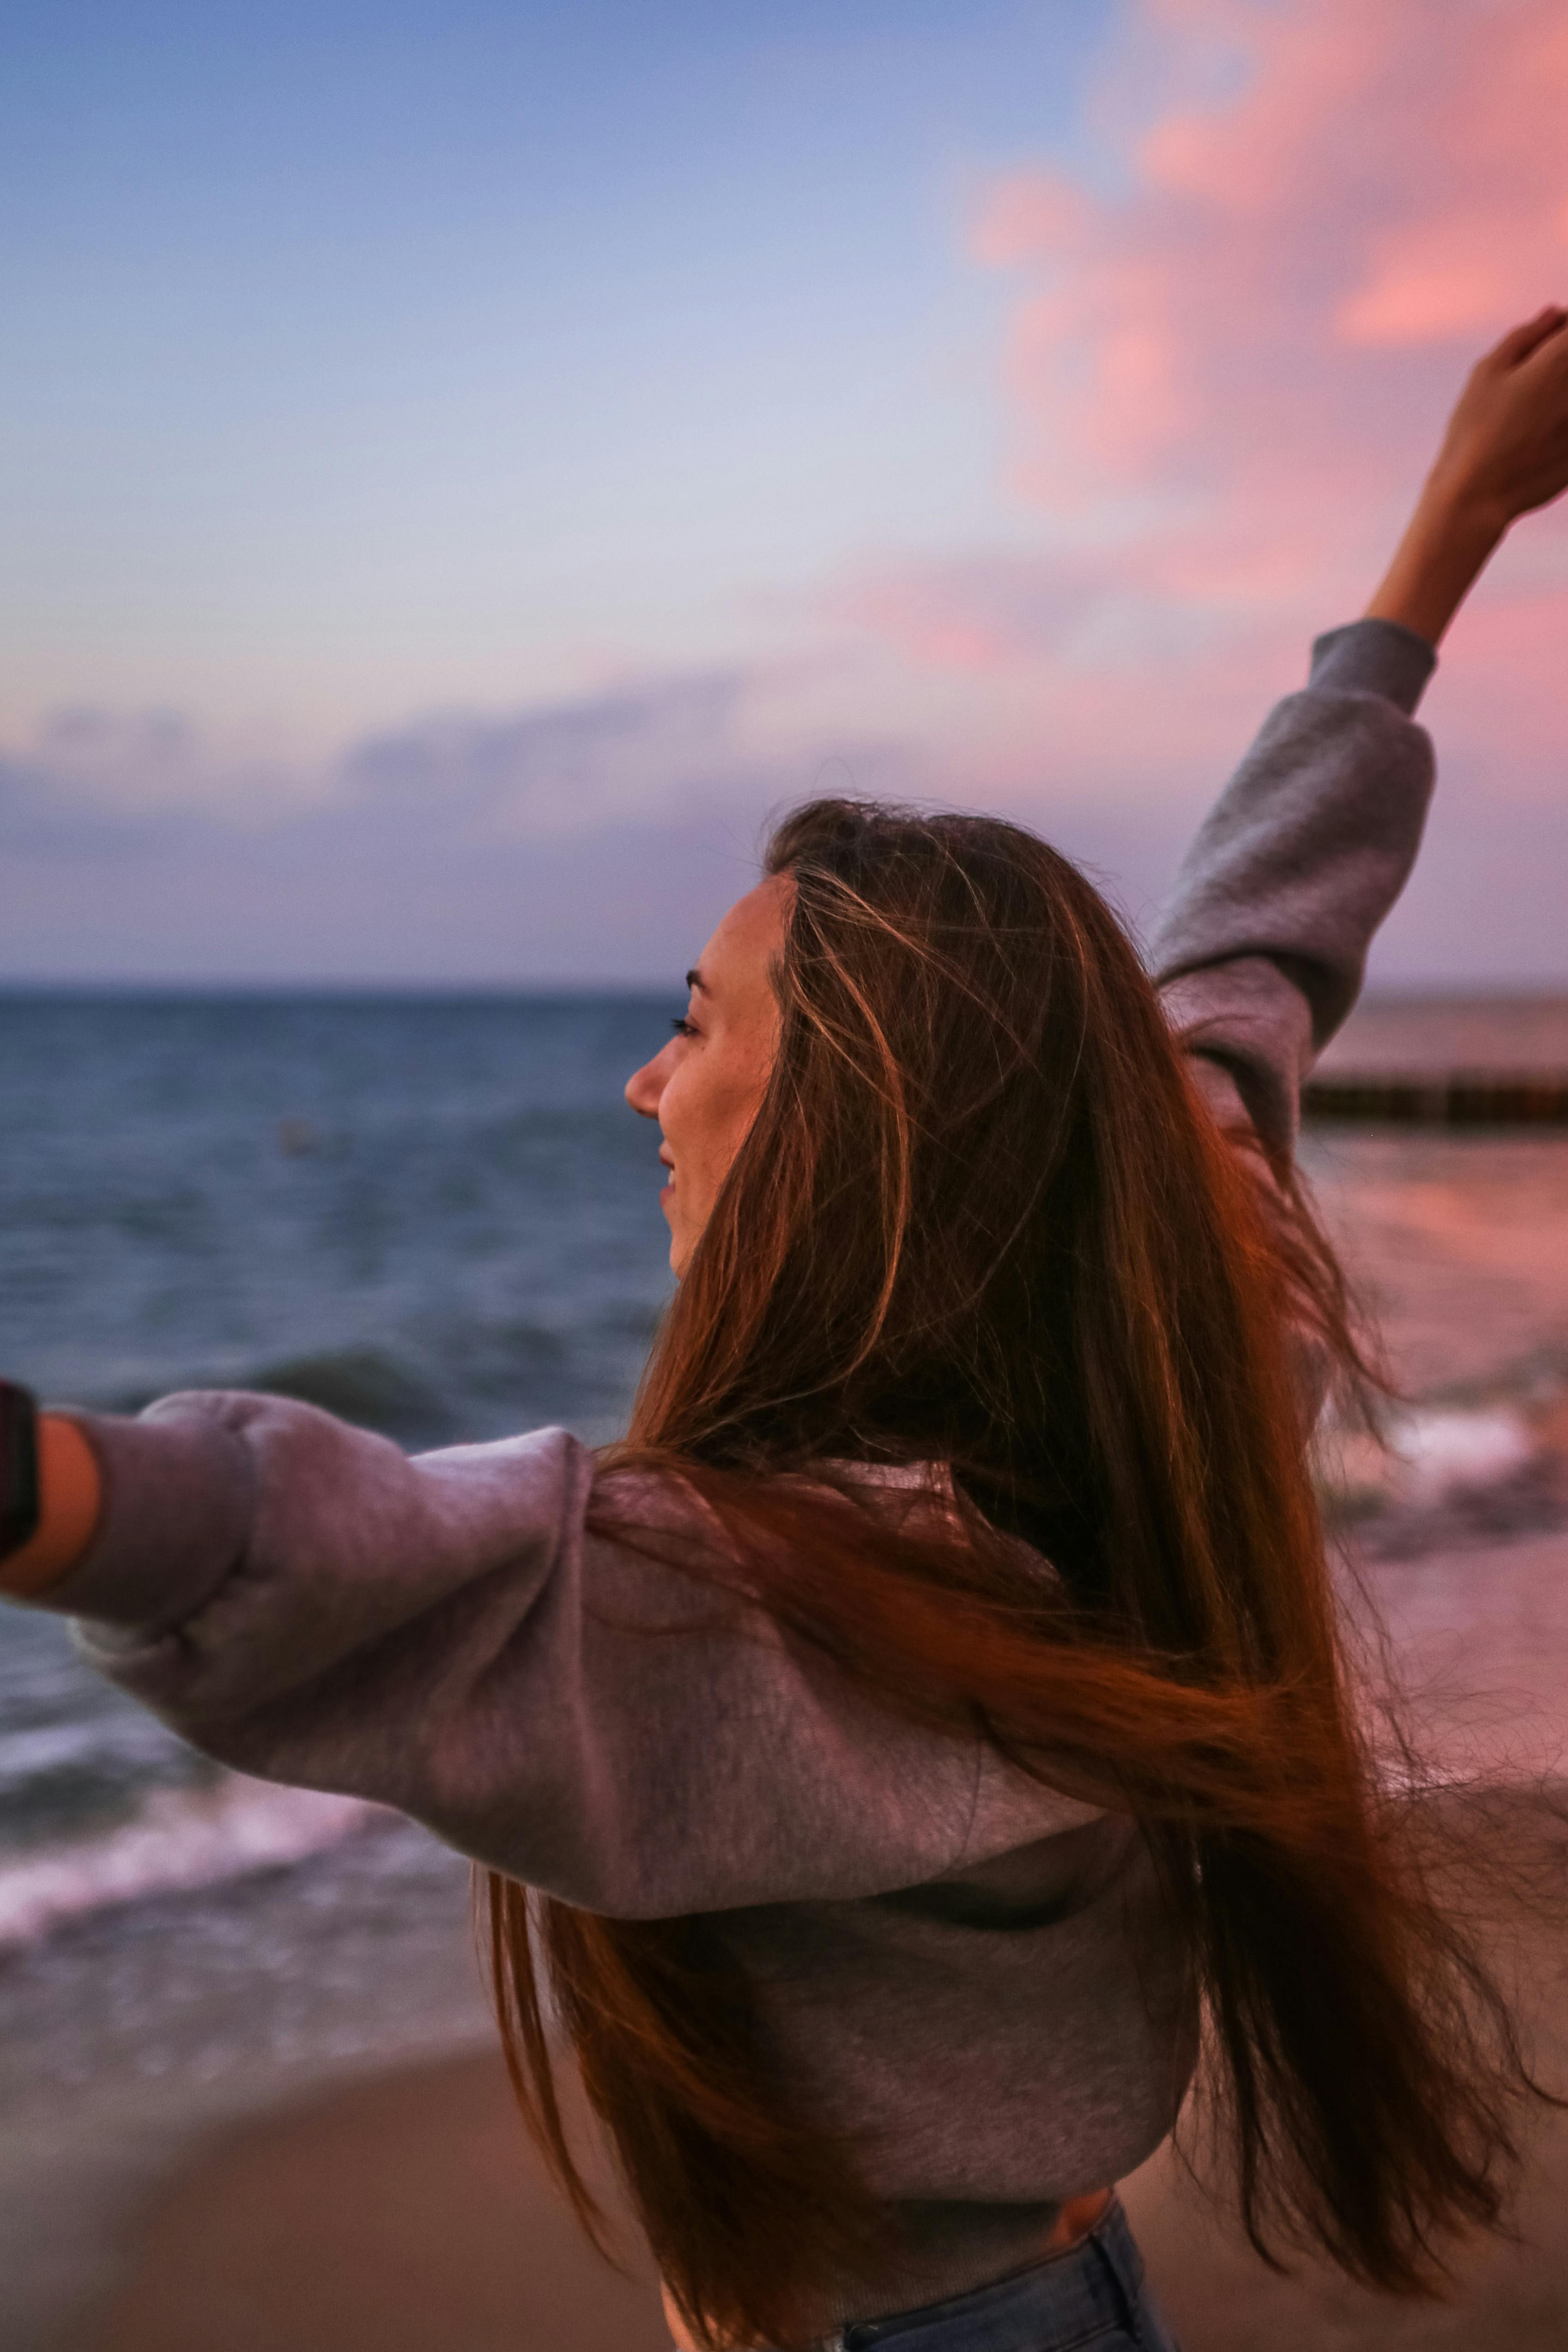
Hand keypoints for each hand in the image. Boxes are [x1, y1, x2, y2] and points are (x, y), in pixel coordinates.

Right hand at [1424, 306, 1567, 532]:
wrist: (1477, 497)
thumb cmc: (1475, 432)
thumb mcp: (1486, 372)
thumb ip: (1524, 336)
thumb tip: (1553, 315)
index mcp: (1561, 359)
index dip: (1563, 328)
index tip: (1551, 336)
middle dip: (1562, 365)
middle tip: (1541, 378)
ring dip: (1560, 396)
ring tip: (1537, 412)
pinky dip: (1561, 422)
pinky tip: (1540, 436)